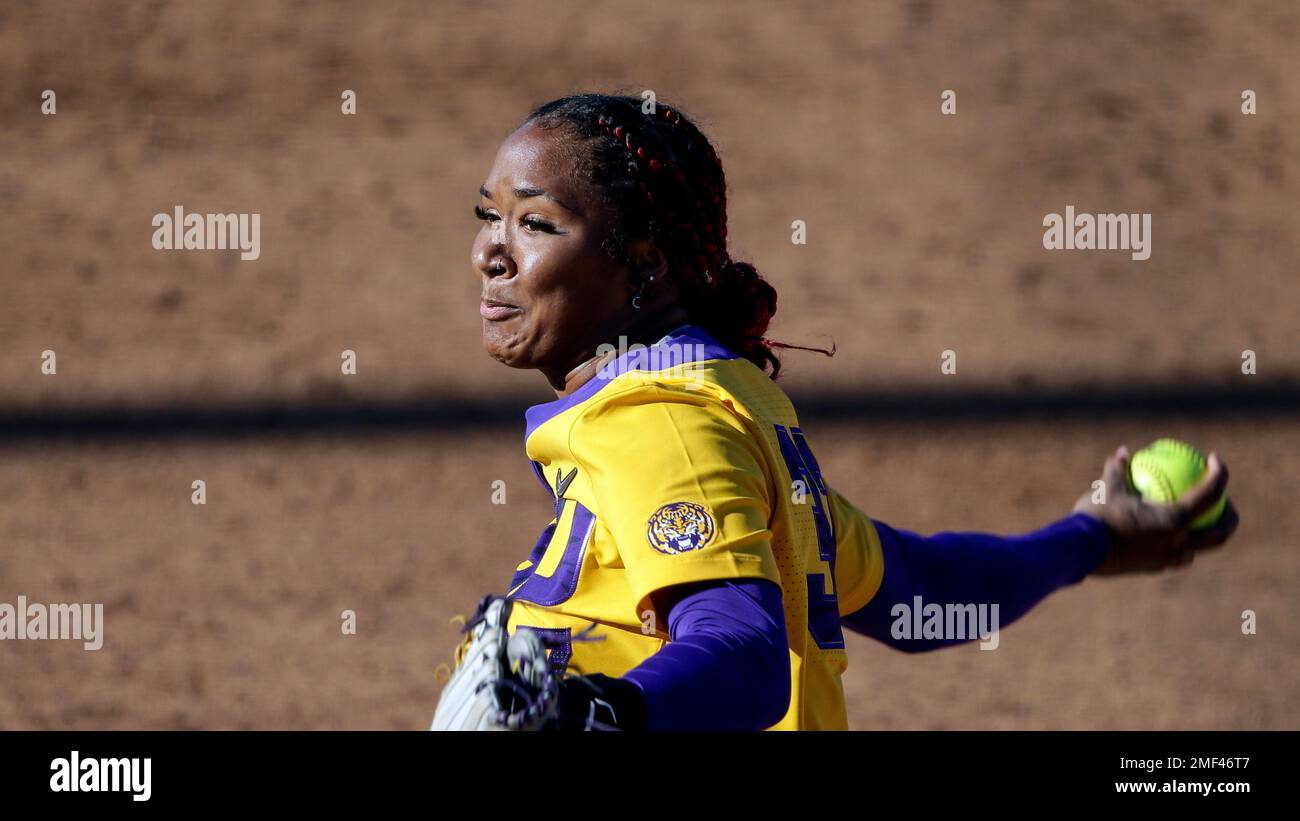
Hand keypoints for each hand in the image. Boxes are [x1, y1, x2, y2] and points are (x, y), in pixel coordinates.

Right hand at [1072, 446, 1238, 575]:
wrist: (1078, 552)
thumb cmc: (1095, 517)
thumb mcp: (1106, 488)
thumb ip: (1118, 470)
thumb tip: (1122, 452)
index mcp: (1175, 520)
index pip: (1210, 493)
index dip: (1219, 473)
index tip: (1214, 460)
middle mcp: (1179, 543)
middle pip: (1220, 534)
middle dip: (1229, 518)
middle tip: (1224, 502)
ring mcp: (1167, 560)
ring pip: (1196, 550)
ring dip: (1201, 535)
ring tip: (1195, 522)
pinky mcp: (1151, 569)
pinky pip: (1172, 557)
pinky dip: (1174, 544)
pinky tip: (1162, 536)